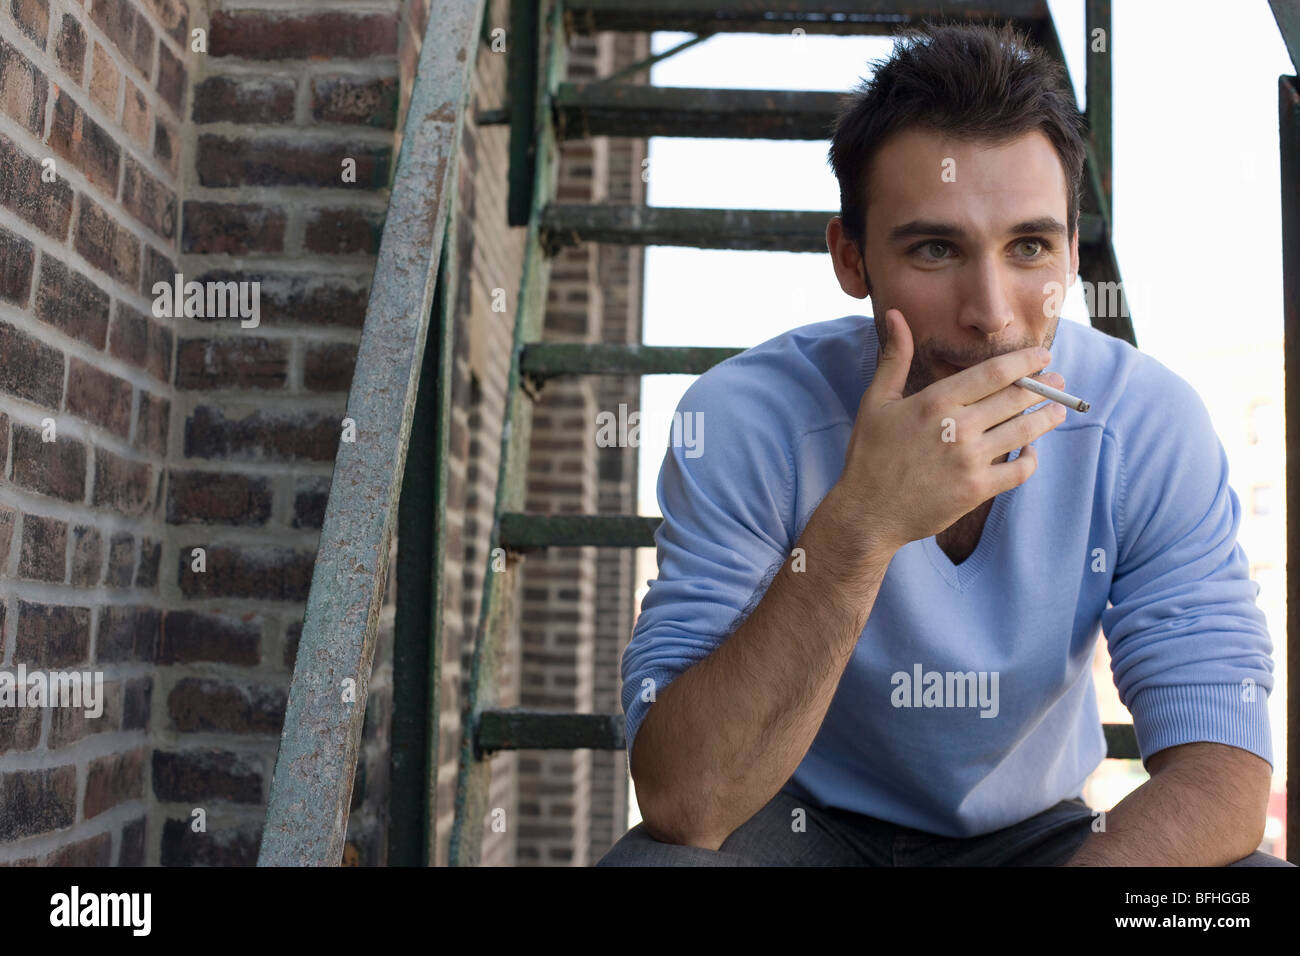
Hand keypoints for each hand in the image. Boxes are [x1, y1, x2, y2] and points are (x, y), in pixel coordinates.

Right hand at [829, 308, 1066, 553]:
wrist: (867, 512)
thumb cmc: (869, 455)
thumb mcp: (875, 401)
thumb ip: (895, 358)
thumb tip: (896, 315)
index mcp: (935, 401)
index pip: (994, 373)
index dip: (1025, 362)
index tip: (1043, 355)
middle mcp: (958, 428)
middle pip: (1016, 399)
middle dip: (1044, 386)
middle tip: (1059, 380)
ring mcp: (970, 460)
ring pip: (1024, 431)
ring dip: (1047, 418)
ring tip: (1058, 409)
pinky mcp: (977, 490)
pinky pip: (1020, 470)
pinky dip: (1031, 458)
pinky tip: (1031, 450)